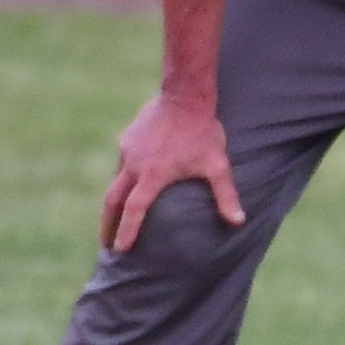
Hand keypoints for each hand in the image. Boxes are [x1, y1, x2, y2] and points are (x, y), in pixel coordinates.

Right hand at [101, 93, 242, 252]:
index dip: (126, 232)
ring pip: (116, 180)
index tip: (119, 250)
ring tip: (114, 217)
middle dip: (107, 225)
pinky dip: (124, 177)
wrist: (185, 95)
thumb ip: (225, 196)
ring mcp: (128, 150)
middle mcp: (134, 165)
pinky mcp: (127, 138)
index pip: (134, 211)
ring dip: (114, 201)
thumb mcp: (217, 166)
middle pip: (112, 201)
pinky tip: (130, 181)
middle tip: (105, 245)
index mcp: (153, 176)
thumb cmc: (202, 132)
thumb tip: (239, 222)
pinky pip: (122, 162)